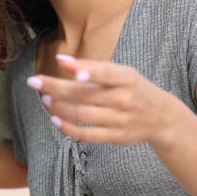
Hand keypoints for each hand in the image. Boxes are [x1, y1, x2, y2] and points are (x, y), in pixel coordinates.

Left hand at [27, 54, 174, 146]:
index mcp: (127, 78)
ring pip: (83, 114)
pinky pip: (88, 135)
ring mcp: (120, 119)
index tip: (67, 66)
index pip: (106, 73)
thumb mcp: (120, 72)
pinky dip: (69, 129)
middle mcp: (124, 99)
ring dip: (60, 107)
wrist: (162, 117)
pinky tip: (55, 120)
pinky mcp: (116, 136)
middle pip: (85, 94)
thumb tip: (61, 59)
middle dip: (56, 88)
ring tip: (44, 99)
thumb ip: (92, 66)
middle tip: (34, 82)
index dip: (88, 70)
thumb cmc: (133, 88)